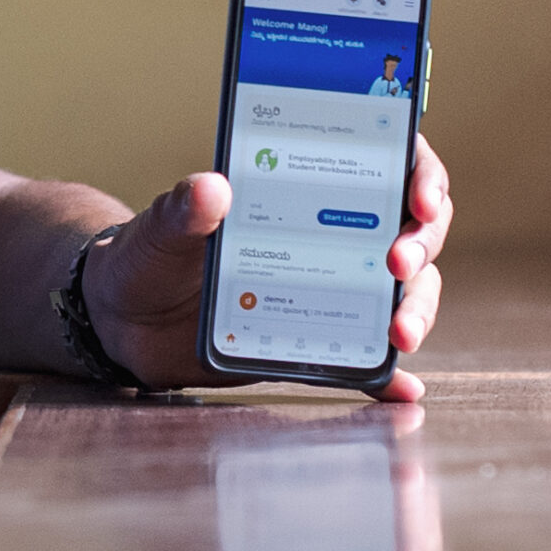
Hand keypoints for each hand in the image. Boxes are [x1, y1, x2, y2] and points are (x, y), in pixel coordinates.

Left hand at [84, 133, 451, 401]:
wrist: (129, 321)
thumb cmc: (152, 255)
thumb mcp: (160, 229)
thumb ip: (182, 210)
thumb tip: (209, 190)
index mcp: (305, 186)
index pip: (385, 162)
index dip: (418, 171)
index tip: (419, 195)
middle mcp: (332, 233)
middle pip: (411, 228)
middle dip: (421, 243)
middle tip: (399, 262)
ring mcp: (333, 289)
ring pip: (404, 292)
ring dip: (416, 309)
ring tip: (401, 333)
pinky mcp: (320, 339)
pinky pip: (367, 359)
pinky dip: (389, 375)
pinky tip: (404, 389)